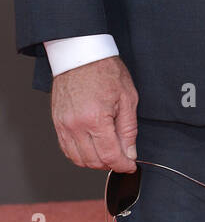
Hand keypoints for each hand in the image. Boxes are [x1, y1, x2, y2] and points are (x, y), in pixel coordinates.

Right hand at [51, 55, 138, 171]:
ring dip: (94, 162)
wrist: (81, 55)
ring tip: (108, 154)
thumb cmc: (104, 70)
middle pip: (93, 161)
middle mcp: (76, 125)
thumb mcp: (127, 98)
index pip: (110, 155)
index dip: (123, 165)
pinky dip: (80, 154)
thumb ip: (128, 129)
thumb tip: (130, 152)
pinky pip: (66, 149)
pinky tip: (92, 148)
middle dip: (110, 165)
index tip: (130, 165)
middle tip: (123, 158)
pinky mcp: (57, 123)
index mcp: (95, 119)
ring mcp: (63, 125)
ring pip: (78, 159)